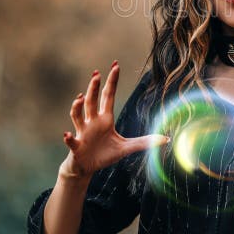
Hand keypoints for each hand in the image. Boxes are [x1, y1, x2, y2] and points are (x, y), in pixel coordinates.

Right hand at [59, 60, 168, 179]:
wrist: (87, 167)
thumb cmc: (105, 154)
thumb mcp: (126, 147)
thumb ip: (144, 142)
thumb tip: (165, 139)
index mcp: (105, 119)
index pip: (108, 96)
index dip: (111, 81)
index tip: (115, 66)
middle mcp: (92, 122)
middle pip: (92, 101)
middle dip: (93, 88)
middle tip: (97, 74)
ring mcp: (83, 133)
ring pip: (77, 116)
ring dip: (77, 107)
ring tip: (80, 97)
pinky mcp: (76, 146)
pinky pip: (71, 140)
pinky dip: (69, 138)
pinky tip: (67, 135)